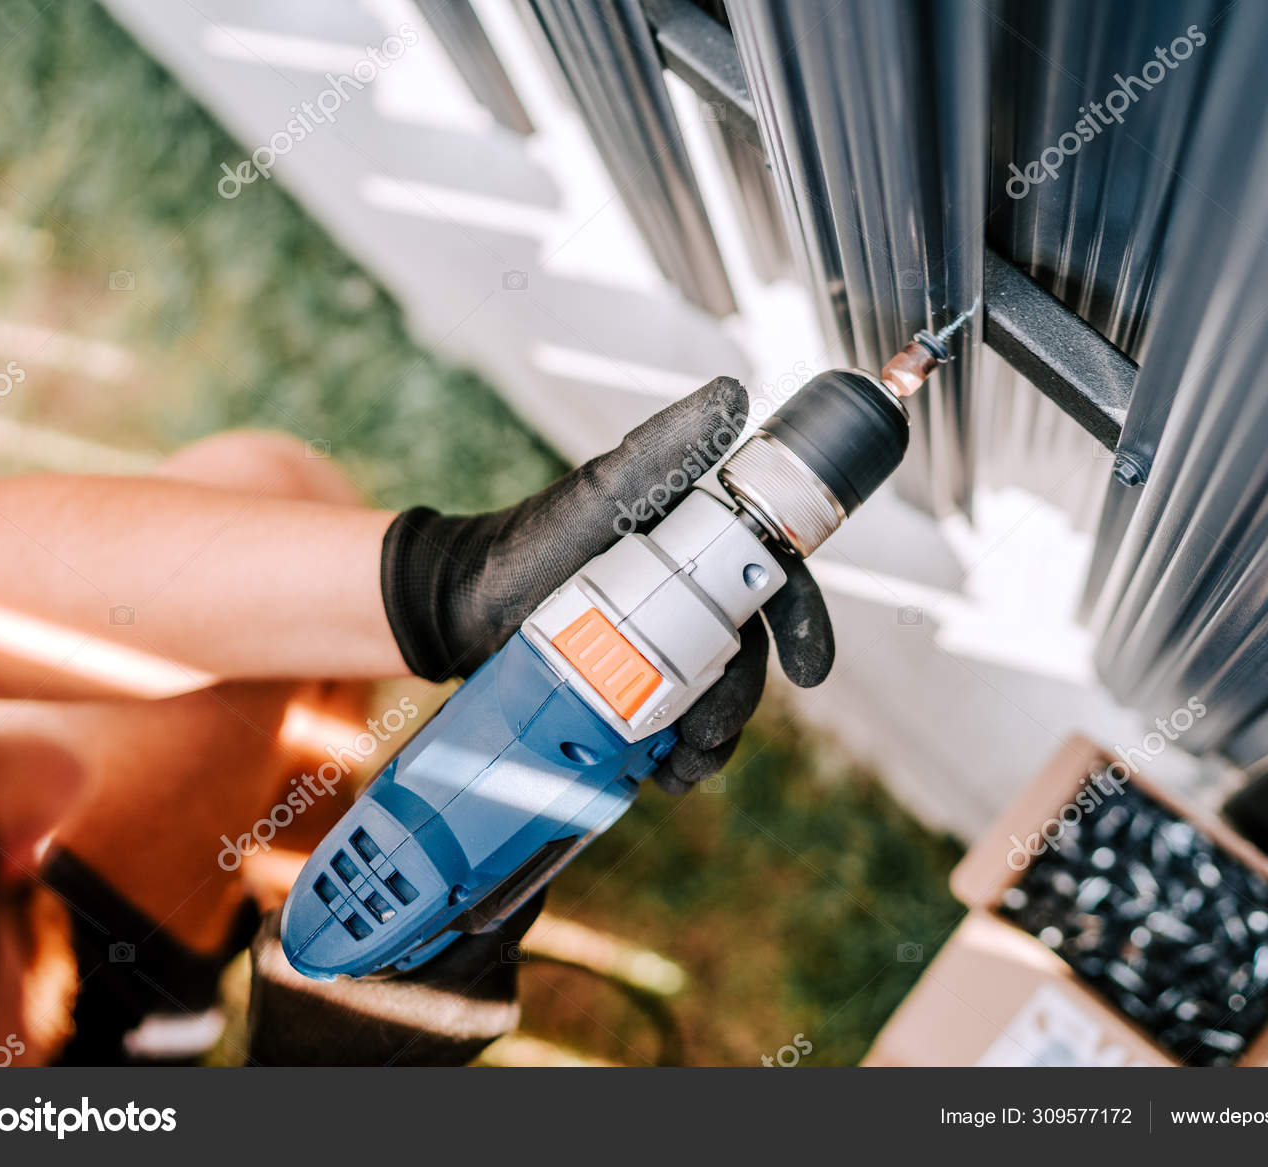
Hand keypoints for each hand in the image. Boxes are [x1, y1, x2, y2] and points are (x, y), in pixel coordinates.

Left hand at [378, 378, 834, 791]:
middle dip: (739, 704)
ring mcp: (662, 641)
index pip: (775, 580)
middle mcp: (691, 591)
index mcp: (701, 542)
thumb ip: (661, 451)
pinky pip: (673, 726)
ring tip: (680, 770)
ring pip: (714, 697)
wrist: (460, 606)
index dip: (803, 622)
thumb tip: (730, 397)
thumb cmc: (529, 540)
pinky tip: (660, 775)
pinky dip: (675, 756)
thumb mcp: (598, 496)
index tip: (807, 670)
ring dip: (712, 742)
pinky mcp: (632, 684)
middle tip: (706, 738)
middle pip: (747, 654)